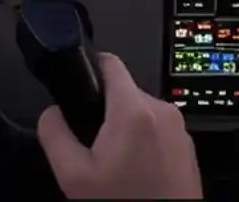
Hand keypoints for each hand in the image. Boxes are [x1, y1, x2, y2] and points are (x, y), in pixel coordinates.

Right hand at [37, 52, 202, 199]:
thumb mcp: (73, 175)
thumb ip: (54, 134)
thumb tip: (51, 113)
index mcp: (133, 112)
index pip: (109, 62)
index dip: (89, 67)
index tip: (78, 83)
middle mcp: (163, 113)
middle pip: (123, 91)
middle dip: (104, 111)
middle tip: (92, 146)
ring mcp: (179, 131)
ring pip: (140, 112)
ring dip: (123, 129)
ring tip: (114, 166)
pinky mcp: (186, 148)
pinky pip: (157, 131)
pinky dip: (142, 143)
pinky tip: (134, 173)